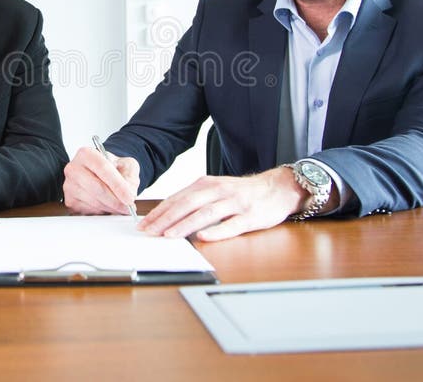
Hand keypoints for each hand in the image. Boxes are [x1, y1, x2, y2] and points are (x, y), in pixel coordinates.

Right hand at [63, 146, 139, 214]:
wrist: (103, 175)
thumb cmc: (113, 168)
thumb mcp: (127, 165)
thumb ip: (130, 176)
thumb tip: (129, 194)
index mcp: (86, 154)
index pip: (103, 168)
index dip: (118, 185)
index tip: (129, 197)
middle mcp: (74, 168)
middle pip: (97, 188)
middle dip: (116, 201)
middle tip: (128, 207)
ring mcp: (69, 186)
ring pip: (94, 202)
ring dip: (111, 208)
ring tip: (120, 206)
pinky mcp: (69, 201)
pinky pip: (88, 211)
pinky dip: (102, 212)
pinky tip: (108, 207)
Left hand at [137, 167, 307, 241]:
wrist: (278, 188)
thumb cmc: (242, 193)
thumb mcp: (216, 190)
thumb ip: (195, 200)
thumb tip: (167, 215)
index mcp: (207, 184)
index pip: (177, 198)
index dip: (159, 212)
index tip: (143, 224)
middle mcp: (219, 191)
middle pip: (187, 204)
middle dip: (165, 219)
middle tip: (149, 232)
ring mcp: (235, 203)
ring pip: (206, 213)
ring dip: (185, 225)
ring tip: (169, 235)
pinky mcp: (251, 216)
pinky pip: (232, 225)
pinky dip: (216, 231)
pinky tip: (203, 237)